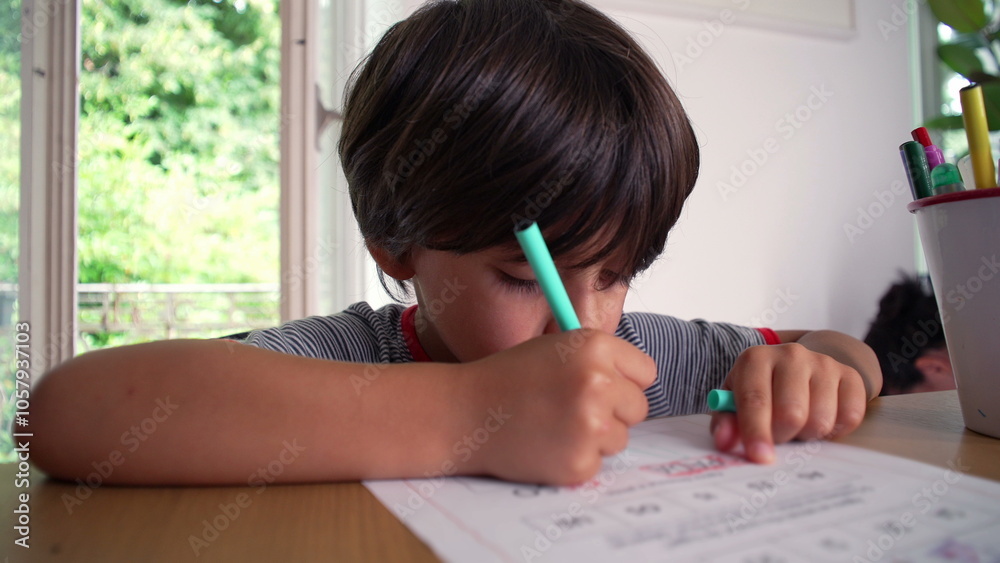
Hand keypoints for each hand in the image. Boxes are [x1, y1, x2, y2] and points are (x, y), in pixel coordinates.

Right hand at [460, 330, 654, 484]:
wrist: (465, 413)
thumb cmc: (507, 379)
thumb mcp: (555, 347)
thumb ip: (599, 360)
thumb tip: (637, 383)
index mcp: (594, 346)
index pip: (645, 372)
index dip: (624, 381)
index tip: (603, 387)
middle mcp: (598, 383)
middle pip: (638, 407)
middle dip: (613, 411)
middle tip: (571, 409)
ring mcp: (590, 426)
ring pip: (620, 438)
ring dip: (594, 437)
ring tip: (553, 425)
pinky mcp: (579, 462)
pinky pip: (597, 463)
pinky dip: (574, 459)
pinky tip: (545, 445)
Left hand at [710, 342, 867, 463]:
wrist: (801, 368)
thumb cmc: (762, 390)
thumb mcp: (737, 401)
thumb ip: (727, 423)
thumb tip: (724, 442)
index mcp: (756, 359)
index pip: (755, 399)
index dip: (756, 431)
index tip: (760, 457)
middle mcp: (791, 355)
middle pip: (791, 414)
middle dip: (783, 436)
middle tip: (778, 435)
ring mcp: (823, 363)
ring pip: (820, 420)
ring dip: (808, 435)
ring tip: (798, 424)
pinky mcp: (850, 376)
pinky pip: (849, 417)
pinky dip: (835, 430)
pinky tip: (821, 418)